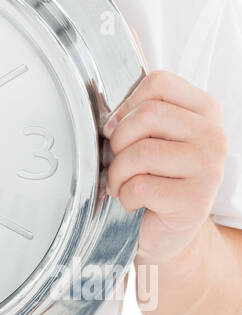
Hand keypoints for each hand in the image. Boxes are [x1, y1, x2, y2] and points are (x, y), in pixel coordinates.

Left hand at [102, 68, 228, 263]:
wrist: (165, 231)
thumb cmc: (154, 178)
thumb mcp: (149, 136)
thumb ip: (137, 111)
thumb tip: (100, 96)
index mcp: (204, 111)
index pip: (159, 83)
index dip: (126, 104)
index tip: (116, 127)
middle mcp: (214, 136)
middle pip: (148, 114)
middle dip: (119, 140)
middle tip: (117, 159)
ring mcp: (210, 168)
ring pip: (142, 152)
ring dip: (118, 172)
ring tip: (122, 183)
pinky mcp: (196, 200)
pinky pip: (141, 186)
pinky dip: (126, 196)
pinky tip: (134, 201)